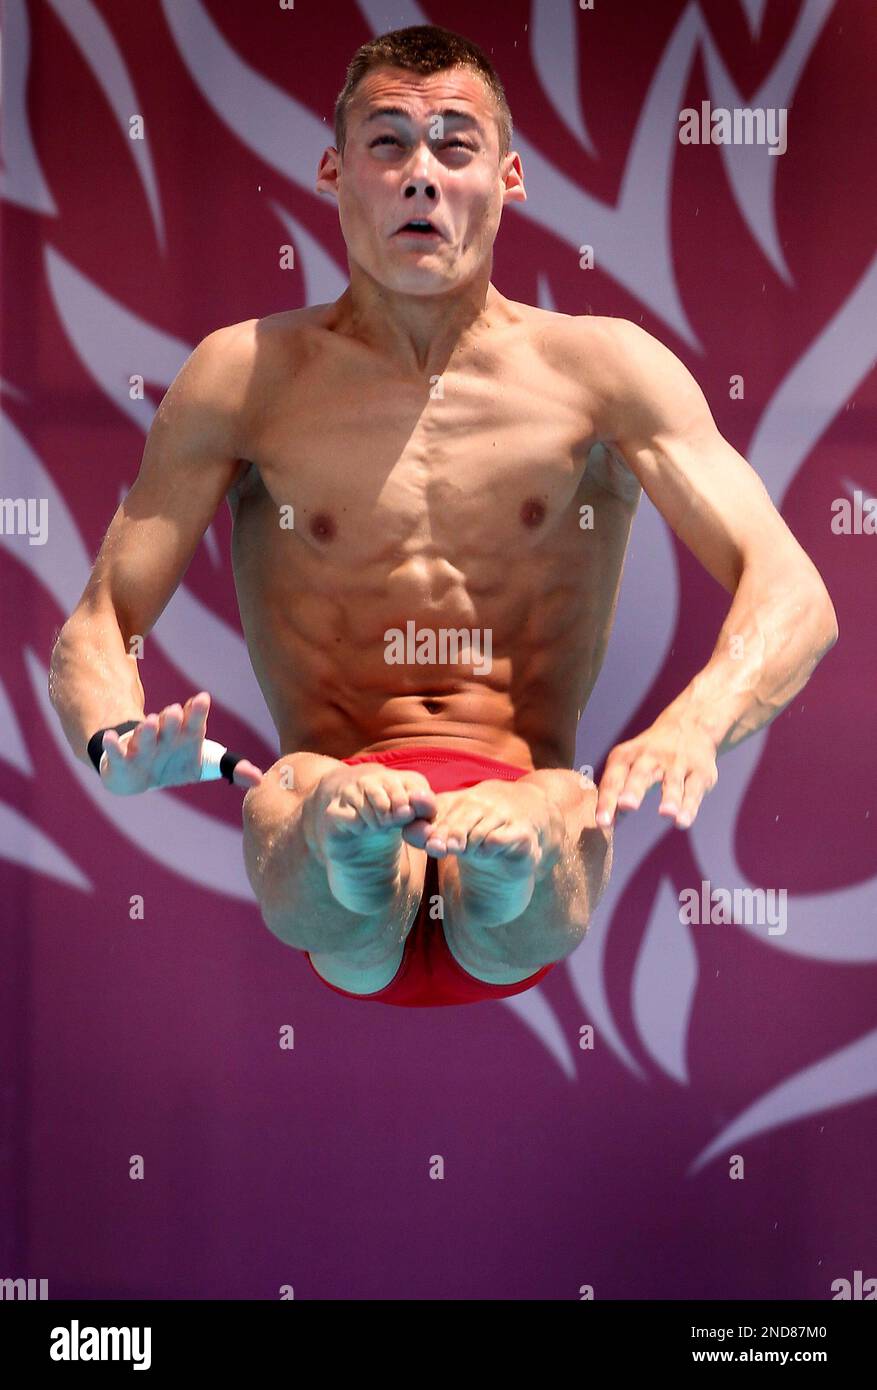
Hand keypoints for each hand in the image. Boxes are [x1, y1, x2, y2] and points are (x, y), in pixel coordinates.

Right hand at [99, 692, 262, 793]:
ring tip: (149, 721)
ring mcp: (143, 746)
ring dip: (146, 730)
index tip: (202, 698)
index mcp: (186, 735)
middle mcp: (164, 736)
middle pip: (170, 726)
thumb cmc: (176, 761)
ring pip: (145, 737)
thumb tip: (261, 780)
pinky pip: (117, 752)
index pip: (194, 721)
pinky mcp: (122, 759)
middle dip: (172, 719)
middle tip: (175, 710)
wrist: (139, 774)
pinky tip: (110, 738)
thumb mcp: (205, 764)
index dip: (197, 711)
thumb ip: (231, 768)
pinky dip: (113, 745)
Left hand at [595, 714, 717, 828]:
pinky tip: (683, 821)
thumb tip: (605, 822)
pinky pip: (693, 790)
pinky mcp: (700, 772)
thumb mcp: (630, 761)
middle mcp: (651, 757)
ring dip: (669, 798)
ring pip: (672, 782)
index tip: (602, 822)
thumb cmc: (651, 754)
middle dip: (633, 789)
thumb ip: (618, 790)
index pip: (614, 778)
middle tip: (626, 805)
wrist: (691, 725)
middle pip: (641, 774)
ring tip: (665, 813)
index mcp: (628, 755)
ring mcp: (678, 763)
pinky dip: (688, 807)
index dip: (607, 800)